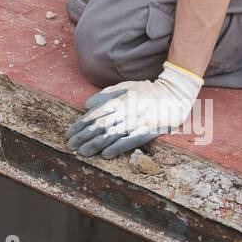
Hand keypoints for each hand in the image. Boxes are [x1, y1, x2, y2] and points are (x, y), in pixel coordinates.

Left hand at [65, 61, 202, 157]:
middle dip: (83, 137)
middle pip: (99, 127)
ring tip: (82, 152)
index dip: (80, 125)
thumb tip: (86, 105)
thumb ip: (105, 95)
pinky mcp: (146, 133)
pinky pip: (129, 142)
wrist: (172, 96)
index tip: (69, 133)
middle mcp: (125, 112)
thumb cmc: (146, 91)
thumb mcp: (125, 86)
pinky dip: (116, 148)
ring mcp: (135, 123)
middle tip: (70, 145)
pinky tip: (105, 155)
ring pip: (111, 136)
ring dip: (95, 145)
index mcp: (118, 101)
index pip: (94, 115)